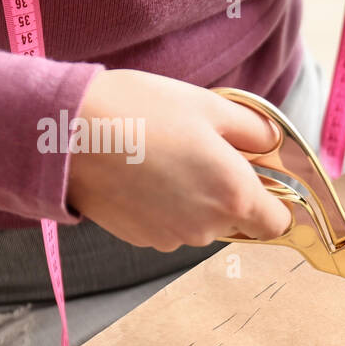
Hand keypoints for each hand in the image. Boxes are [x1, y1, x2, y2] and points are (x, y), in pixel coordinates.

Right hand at [67, 69, 291, 250]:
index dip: (275, 202)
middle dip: (229, 193)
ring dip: (194, 199)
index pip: (277, 223)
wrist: (67, 134)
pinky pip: (169, 225)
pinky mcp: (142, 239)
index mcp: (235, 195)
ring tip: (165, 158)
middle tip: (202, 152)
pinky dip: (164, 206)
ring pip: (201, 223)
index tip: (261, 179)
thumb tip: (271, 142)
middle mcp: (209, 226)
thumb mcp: (210, 106)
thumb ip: (254, 130)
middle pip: (237, 221)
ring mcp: (173, 237)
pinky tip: (142, 174)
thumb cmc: (141, 112)